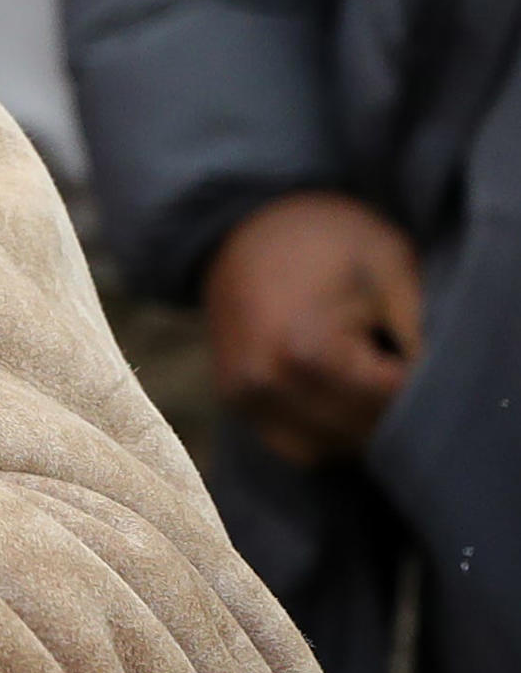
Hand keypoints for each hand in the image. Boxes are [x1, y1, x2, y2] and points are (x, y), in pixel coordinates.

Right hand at [205, 189, 424, 468]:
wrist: (247, 224)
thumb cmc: (329, 238)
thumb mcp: (390, 265)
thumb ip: (419, 331)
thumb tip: (436, 383)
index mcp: (303, 348)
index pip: (391, 402)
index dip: (422, 381)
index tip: (420, 348)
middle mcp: (263, 383)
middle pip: (360, 430)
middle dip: (394, 405)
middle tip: (402, 359)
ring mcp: (243, 396)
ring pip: (330, 447)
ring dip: (362, 425)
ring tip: (373, 376)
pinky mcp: (235, 401)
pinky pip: (299, 444)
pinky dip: (330, 430)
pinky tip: (344, 391)